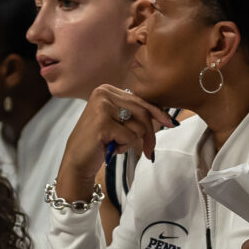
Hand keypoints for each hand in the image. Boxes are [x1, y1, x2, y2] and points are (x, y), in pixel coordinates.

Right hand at [57, 84, 177, 200]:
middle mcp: (103, 93)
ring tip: (113, 143)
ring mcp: (101, 107)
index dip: (157, 114)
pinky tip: (109, 147)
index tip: (171, 123)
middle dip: (149, 134)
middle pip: (143, 113)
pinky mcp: (102, 123)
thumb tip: (167, 119)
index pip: (140, 101)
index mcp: (107, 89)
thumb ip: (137, 115)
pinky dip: (123, 147)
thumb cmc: (100, 141)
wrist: (77, 159)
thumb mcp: (120, 122)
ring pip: (138, 126)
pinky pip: (129, 137)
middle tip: (148, 151)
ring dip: (130, 141)